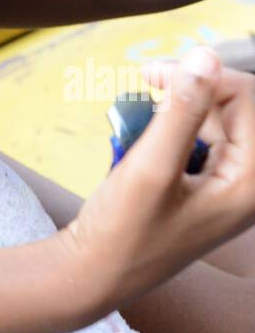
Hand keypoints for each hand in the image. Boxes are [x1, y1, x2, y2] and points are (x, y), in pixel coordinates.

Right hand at [55, 47, 254, 319]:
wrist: (92, 276)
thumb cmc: (123, 230)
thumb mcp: (151, 166)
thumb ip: (182, 109)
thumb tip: (204, 55)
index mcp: (250, 184)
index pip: (248, 102)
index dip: (206, 77)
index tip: (155, 74)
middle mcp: (246, 186)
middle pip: (237, 109)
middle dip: (196, 88)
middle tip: (147, 79)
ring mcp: (226, 189)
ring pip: (218, 121)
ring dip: (183, 104)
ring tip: (143, 104)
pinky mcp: (204, 190)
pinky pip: (201, 141)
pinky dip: (174, 126)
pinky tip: (146, 129)